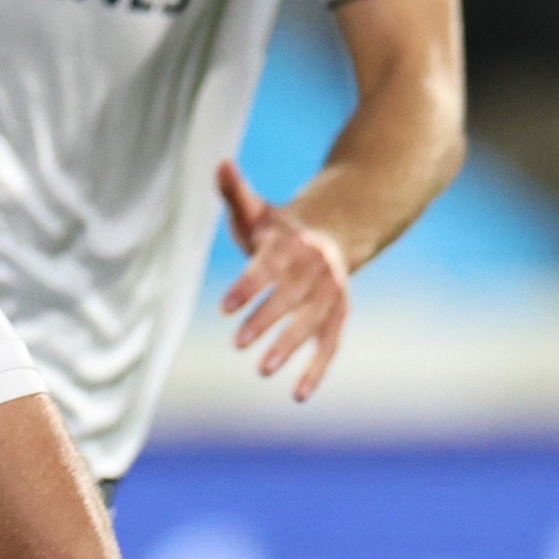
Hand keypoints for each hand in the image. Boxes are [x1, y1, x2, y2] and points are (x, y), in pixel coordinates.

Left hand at [216, 161, 354, 400]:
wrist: (328, 234)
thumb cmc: (278, 229)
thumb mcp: (257, 210)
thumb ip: (236, 192)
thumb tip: (220, 163)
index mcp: (291, 244)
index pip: (266, 267)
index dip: (246, 286)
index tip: (224, 307)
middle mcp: (315, 269)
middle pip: (289, 297)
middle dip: (265, 319)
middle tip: (238, 342)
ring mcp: (330, 293)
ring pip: (310, 323)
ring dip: (289, 346)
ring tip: (261, 369)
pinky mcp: (338, 314)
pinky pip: (330, 344)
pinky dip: (317, 369)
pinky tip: (299, 395)